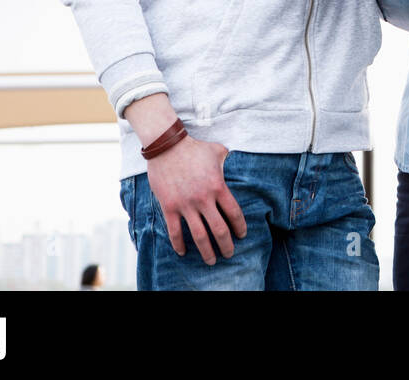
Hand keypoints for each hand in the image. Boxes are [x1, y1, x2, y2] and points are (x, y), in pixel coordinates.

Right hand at [145, 134, 248, 264]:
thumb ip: (229, 160)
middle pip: (219, 230)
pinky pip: (175, 231)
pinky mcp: (170, 207)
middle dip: (226, 246)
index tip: (241, 235)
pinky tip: (183, 252)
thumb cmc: (194, 148)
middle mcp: (204, 199)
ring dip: (206, 251)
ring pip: (199, 236)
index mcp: (218, 186)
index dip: (240, 227)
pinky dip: (179, 244)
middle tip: (229, 254)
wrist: (166, 146)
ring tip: (211, 261)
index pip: (234, 213)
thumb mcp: (218, 151)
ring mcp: (186, 204)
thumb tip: (238, 160)